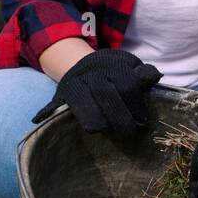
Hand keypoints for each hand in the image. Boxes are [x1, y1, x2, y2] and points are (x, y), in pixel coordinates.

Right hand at [31, 48, 162, 140]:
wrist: (84, 65)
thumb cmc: (114, 73)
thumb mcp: (130, 69)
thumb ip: (142, 75)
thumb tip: (154, 76)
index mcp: (111, 63)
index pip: (126, 84)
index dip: (136, 105)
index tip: (143, 121)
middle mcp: (90, 71)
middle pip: (105, 94)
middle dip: (120, 117)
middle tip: (129, 133)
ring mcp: (72, 83)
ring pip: (80, 102)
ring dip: (95, 120)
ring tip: (106, 130)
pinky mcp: (58, 96)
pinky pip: (50, 106)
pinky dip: (46, 114)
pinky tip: (43, 122)